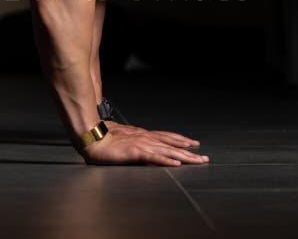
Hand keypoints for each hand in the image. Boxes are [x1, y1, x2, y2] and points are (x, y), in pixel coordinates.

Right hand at [80, 129, 208, 165]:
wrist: (93, 138)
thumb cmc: (104, 138)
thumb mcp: (123, 138)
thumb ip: (134, 141)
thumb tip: (141, 145)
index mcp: (143, 135)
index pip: (167, 137)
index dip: (181, 140)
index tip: (193, 144)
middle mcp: (146, 138)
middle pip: (172, 144)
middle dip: (189, 151)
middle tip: (204, 158)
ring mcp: (142, 144)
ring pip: (168, 151)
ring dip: (184, 156)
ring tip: (198, 161)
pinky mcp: (136, 152)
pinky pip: (155, 157)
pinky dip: (167, 160)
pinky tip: (177, 164)